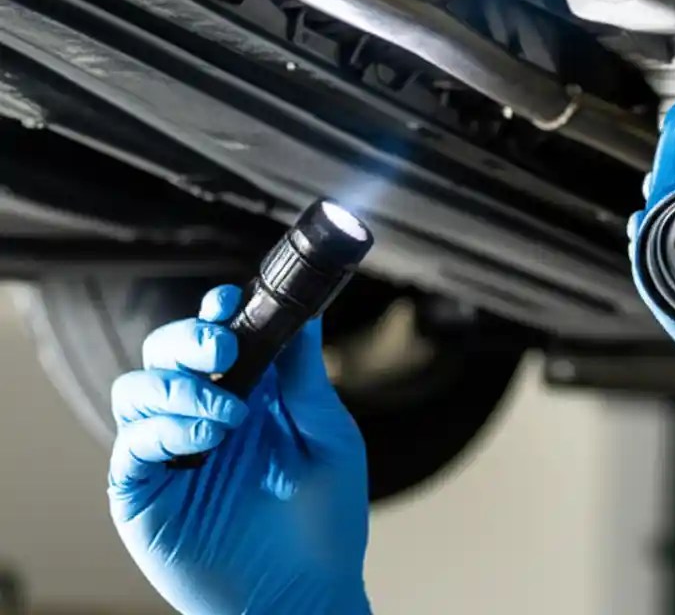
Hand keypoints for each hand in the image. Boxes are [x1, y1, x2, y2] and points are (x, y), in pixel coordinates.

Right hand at [108, 285, 370, 613]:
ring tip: (228, 414)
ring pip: (137, 389)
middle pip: (167, 353)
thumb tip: (305, 312)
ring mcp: (170, 454)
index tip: (230, 302)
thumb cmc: (324, 521)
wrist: (305, 592)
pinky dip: (164, 429)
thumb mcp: (327, 435)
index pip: (217, 338)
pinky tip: (205, 441)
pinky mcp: (144, 492)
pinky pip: (132, 443)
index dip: (215, 313)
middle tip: (224, 352)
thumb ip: (304, 375)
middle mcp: (202, 418)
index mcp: (250, 397)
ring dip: (179, 387)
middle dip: (188, 339)